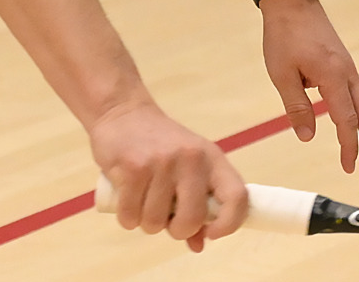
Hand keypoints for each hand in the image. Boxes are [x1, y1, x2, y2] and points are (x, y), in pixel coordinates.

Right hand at [89, 99, 248, 251]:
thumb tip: (198, 245)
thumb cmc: (158, 146)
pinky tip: (126, 200)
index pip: (237, 197)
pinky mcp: (133, 167)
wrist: (121, 112)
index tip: (210, 233)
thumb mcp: (185, 167)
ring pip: (155, 222)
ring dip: (146, 222)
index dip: (230, 224)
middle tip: (165, 219)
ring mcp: (161, 162)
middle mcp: (191, 159)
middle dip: (176, 230)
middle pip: (192, 220)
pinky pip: (130, 215)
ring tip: (142, 202)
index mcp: (212, 158)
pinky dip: (127, 218)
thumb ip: (195, 205)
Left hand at [260, 0, 358, 176]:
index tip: (349, 168)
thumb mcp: (282, 73)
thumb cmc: (283, 36)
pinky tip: (358, 128)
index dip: (349, 145)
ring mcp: (349, 68)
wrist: (292, 2)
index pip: (346, 119)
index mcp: (332, 75)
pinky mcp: (344, 65)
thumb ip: (296, 106)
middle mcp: (347, 73)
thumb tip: (307, 137)